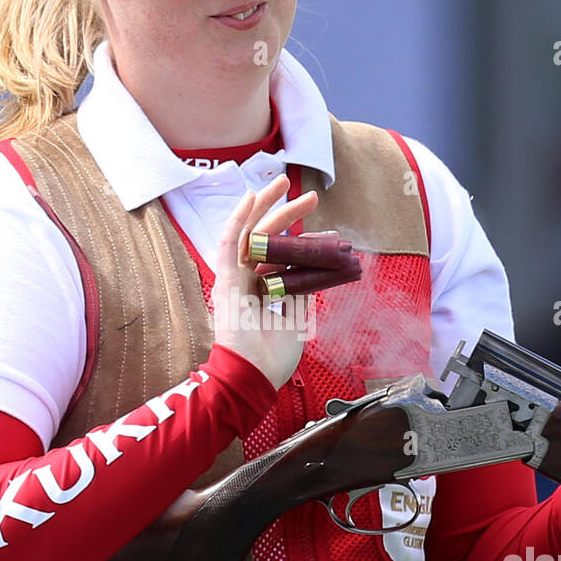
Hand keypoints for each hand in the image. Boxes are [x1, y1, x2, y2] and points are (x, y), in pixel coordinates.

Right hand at [212, 174, 318, 390]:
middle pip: (268, 239)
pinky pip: (230, 242)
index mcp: (264, 292)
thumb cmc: (272, 358)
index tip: (334, 238)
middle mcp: (248, 281)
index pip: (285, 258)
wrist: (253, 377)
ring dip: (266, 206)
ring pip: (250, 232)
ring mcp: (235, 278)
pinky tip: (251, 196)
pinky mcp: (226, 278)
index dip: (308, 245)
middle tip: (312, 197)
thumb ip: (302, 297)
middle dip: (290, 214)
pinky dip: (239, 218)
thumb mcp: (297, 321)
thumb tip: (315, 278)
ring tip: (283, 183)